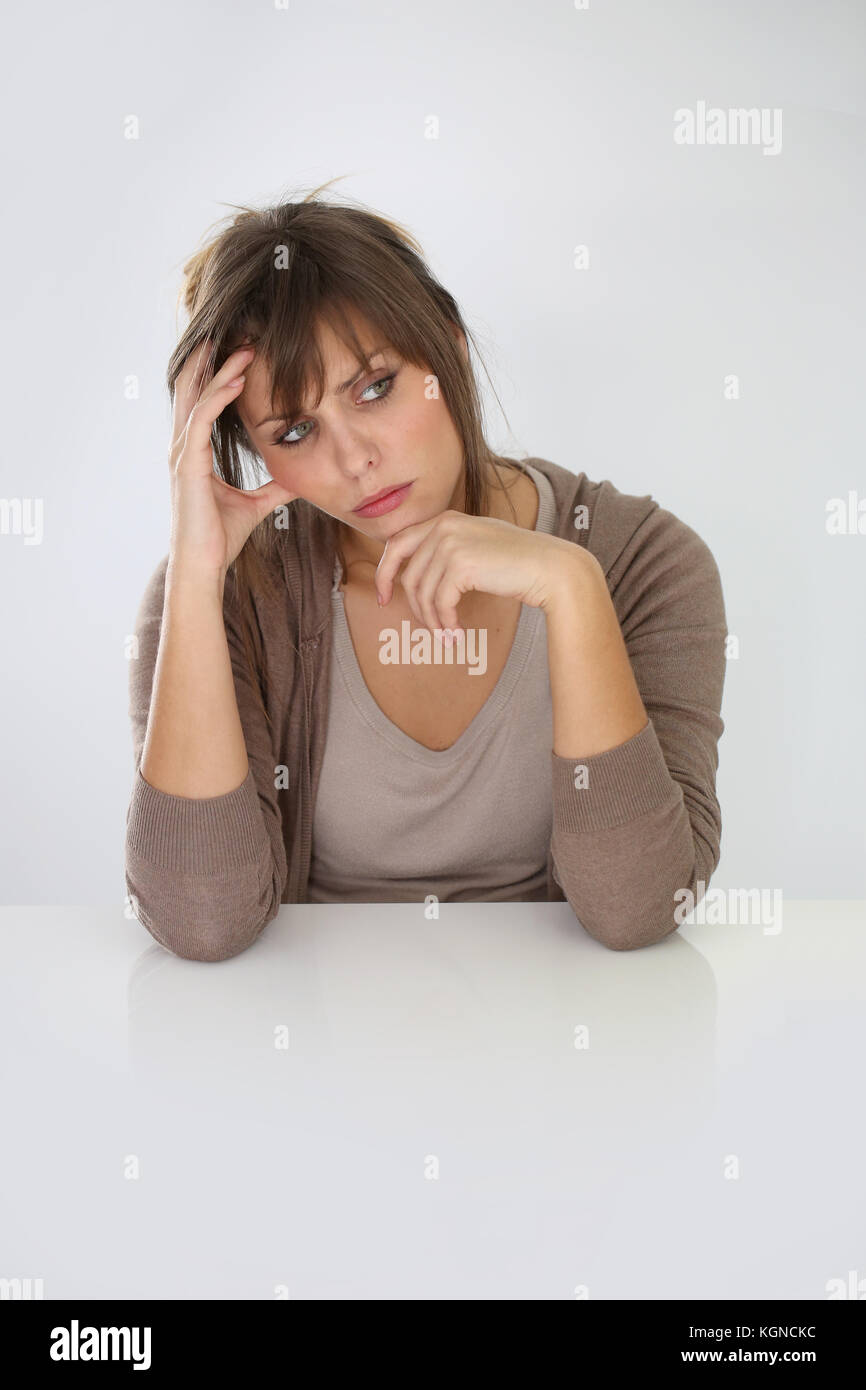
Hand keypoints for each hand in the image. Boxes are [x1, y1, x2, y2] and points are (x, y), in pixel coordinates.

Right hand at [167, 339, 297, 583]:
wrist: (204, 566)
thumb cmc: (221, 537)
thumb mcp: (257, 504)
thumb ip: (275, 487)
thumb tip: (299, 479)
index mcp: (195, 451)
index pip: (202, 400)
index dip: (217, 373)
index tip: (241, 350)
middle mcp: (183, 445)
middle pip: (193, 387)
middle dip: (212, 358)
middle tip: (234, 329)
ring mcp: (182, 453)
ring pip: (197, 396)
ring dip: (220, 369)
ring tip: (242, 346)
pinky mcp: (187, 465)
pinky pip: (200, 420)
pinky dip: (217, 397)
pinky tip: (235, 381)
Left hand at [374, 509, 593, 635]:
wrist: (550, 568)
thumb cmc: (518, 562)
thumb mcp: (477, 546)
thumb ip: (447, 551)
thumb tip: (417, 578)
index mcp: (445, 519)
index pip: (397, 543)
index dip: (385, 572)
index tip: (384, 597)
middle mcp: (444, 526)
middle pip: (407, 573)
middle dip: (411, 605)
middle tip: (423, 627)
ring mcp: (450, 543)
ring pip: (422, 593)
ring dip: (433, 621)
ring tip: (448, 636)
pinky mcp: (460, 564)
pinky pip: (440, 603)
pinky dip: (445, 623)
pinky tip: (457, 633)